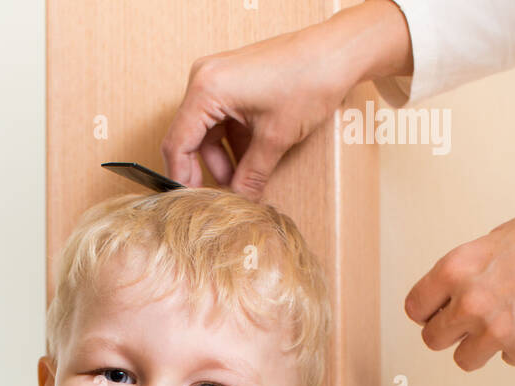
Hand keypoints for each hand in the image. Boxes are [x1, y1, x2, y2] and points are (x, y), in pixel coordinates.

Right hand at [160, 2, 413, 199]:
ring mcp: (218, 77)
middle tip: (220, 199)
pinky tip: (248, 163)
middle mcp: (205, 79)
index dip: (182, 179)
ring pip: (207, 132)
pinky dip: (232, 144)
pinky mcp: (233, 80)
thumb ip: (250, 176)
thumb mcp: (274, 139)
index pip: (177, 144)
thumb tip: (238, 203)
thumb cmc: (308, 80)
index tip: (193, 204)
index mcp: (206, 89)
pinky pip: (221, 119)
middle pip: (189, 138)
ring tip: (241, 184)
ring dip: (222, 160)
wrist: (338, 51)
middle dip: (206, 171)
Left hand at [405, 210, 514, 369]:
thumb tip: (440, 305)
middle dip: (450, 331)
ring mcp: (496, 328)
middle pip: (432, 339)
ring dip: (479, 346)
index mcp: (455, 270)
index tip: (438, 310)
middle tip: (468, 320)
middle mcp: (471, 301)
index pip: (415, 309)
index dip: (428, 310)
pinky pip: (507, 359)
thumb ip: (459, 277)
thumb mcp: (487, 246)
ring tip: (500, 322)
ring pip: (465, 359)